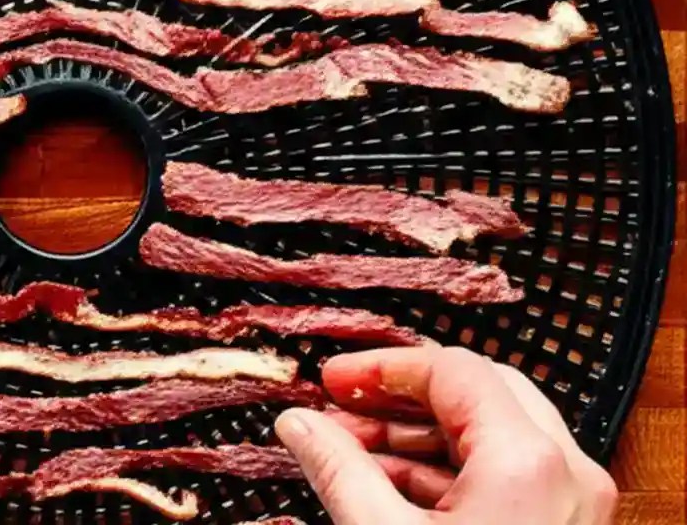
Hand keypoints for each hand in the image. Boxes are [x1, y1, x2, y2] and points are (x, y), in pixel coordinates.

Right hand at [275, 346, 616, 524]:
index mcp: (526, 461)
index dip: (381, 366)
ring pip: (491, 433)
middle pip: (477, 393)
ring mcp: (570, 505)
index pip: (451, 370)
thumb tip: (302, 427)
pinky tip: (386, 484)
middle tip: (342, 404)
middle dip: (400, 396)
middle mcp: (565, 475)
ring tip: (352, 449)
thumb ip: (335, 467)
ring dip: (418, 433)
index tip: (333, 379)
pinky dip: (445, 470)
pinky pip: (502, 475)